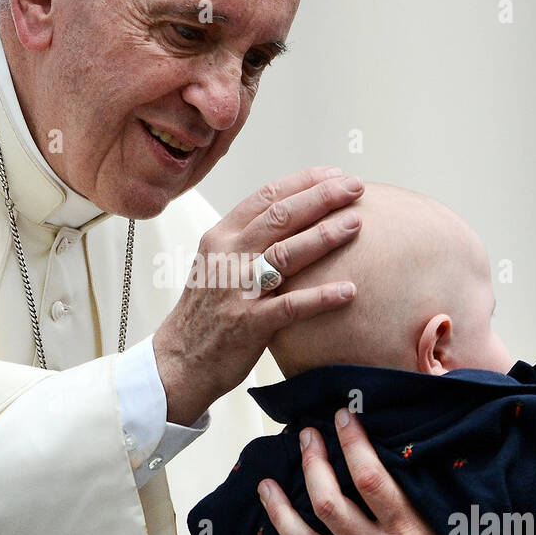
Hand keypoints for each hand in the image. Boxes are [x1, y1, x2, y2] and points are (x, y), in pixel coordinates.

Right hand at [154, 167, 361, 424]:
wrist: (178, 360)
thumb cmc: (207, 312)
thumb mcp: (218, 264)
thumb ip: (249, 240)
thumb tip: (292, 215)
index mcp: (221, 237)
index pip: (266, 196)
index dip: (305, 182)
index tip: (336, 174)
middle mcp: (227, 256)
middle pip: (280, 216)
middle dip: (321, 198)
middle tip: (356, 187)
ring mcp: (237, 289)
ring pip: (285, 253)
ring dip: (324, 236)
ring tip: (356, 223)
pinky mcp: (248, 323)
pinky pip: (290, 306)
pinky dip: (321, 297)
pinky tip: (349, 291)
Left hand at [258, 409, 525, 534]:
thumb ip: (487, 497)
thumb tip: (491, 452)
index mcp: (412, 533)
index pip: (370, 477)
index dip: (352, 443)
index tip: (342, 416)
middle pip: (328, 503)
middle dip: (312, 463)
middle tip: (304, 437)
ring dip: (280, 513)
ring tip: (266, 487)